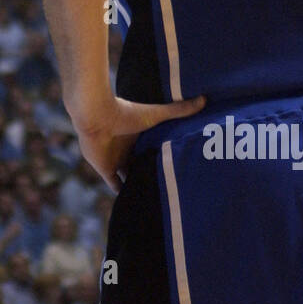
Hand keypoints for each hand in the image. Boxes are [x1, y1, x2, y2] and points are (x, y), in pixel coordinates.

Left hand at [74, 95, 205, 191]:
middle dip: (152, 174)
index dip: (164, 159)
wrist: (97, 116)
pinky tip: (135, 204)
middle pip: (142, 165)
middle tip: (171, 188)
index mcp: (140, 137)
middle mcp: (128, 149)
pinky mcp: (105, 169)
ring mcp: (116, 159)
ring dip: (138, 185)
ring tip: (156, 200)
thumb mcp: (157, 115)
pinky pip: (115, 185)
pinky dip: (123, 193)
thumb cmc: (126, 113)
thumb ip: (179, 110)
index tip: (180, 168)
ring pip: (129, 177)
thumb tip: (205, 99)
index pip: (153, 151)